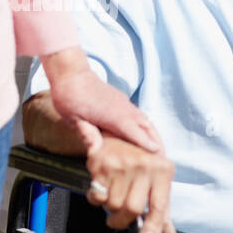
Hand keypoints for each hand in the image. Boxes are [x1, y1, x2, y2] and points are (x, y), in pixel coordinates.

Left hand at [42, 49, 161, 153]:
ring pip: (145, 120)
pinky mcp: (121, 101)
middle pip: (146, 126)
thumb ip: (87, 134)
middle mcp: (122, 108)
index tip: (159, 156)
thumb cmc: (69, 97)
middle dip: (157, 142)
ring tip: (159, 150)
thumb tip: (96, 150)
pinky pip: (138, 115)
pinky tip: (144, 136)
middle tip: (163, 159)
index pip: (134, 132)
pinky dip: (145, 127)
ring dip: (153, 134)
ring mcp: (123, 103)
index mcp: (112, 114)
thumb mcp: (73, 118)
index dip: (147, 145)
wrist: (70, 73)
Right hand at [83, 132, 175, 232]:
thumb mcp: (156, 179)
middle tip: (119, 219)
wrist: (116, 134)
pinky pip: (97, 196)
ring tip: (113, 196)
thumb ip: (162, 208)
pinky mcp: (101, 164)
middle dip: (123, 221)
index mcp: (162, 170)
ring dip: (110, 208)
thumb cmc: (139, 161)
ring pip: (113, 205)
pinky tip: (102, 189)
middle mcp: (144, 165)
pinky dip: (97, 199)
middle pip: (132, 209)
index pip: (159, 206)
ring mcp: (122, 164)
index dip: (152, 227)